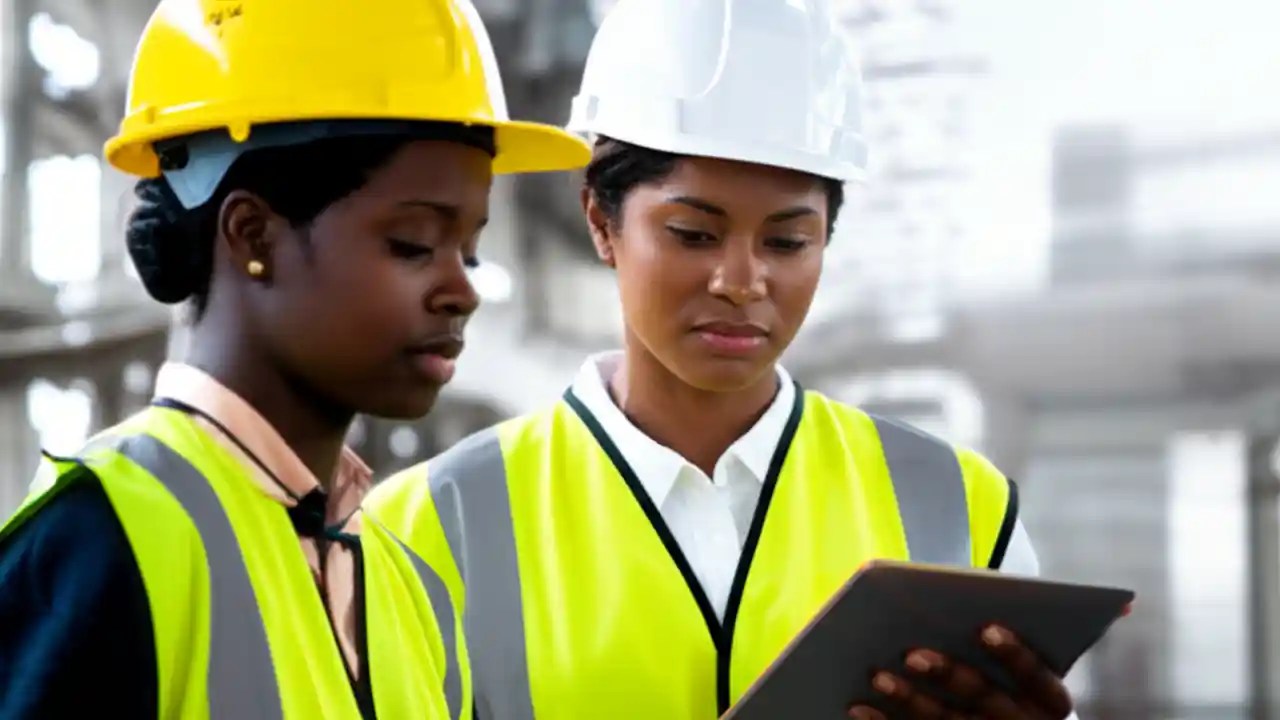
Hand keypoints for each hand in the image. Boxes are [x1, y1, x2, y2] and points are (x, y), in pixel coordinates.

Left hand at [847, 625, 1072, 719]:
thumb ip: (999, 643)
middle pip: (985, 699)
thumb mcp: (1019, 668)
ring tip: (879, 677)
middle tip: (913, 655)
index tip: (987, 630)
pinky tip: (859, 707)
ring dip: (910, 700)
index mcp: (1047, 699)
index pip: (1037, 677)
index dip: (1014, 654)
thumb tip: (954, 606)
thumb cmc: (1008, 683)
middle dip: (949, 675)